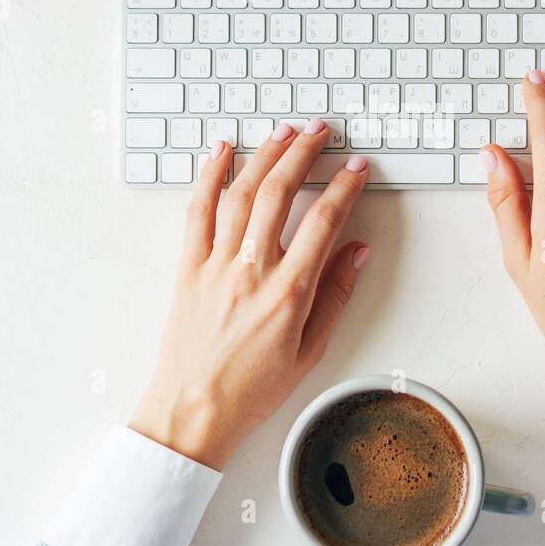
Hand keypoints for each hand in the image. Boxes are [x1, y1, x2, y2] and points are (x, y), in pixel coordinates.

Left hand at [130, 121, 369, 469]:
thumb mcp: (310, 351)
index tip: (356, 167)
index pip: (323, 222)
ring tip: (282, 132)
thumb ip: (335, 295)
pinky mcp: (187, 269)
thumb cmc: (251, 391)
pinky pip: (197, 212)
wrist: (192, 414)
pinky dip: (208, 177)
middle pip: (279, 194)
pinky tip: (221, 153)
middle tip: (320, 131)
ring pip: (240, 194)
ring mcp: (215, 266)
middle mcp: (251, 271)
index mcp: (289, 293)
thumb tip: (357, 251)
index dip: (344, 187)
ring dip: (263, 156)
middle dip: (303, 154)